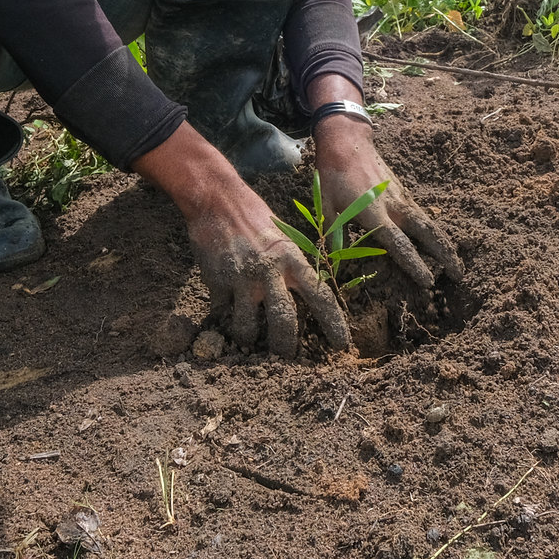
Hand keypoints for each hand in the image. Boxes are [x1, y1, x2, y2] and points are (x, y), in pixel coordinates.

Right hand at [135, 124, 349, 355]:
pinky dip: (223, 315)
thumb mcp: (283, 239)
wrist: (217, 200)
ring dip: (247, 338)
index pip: (321, 297)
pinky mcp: (218, 283)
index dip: (333, 324)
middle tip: (285, 357)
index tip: (342, 346)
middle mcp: (271, 273)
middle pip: (284, 322)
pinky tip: (223, 309)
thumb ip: (292, 267)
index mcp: (293, 260)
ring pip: (247, 327)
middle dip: (285, 347)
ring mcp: (243, 279)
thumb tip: (306, 294)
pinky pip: (222, 312)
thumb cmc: (254, 218)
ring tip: (247, 338)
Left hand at [309, 81, 459, 293]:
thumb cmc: (334, 176)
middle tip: (458, 275)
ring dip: (444, 244)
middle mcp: (395, 206)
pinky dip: (433, 231)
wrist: (347, 142)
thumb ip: (334, 237)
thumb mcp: (327, 207)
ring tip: (455, 263)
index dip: (414, 264)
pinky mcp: (404, 191)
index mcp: (375, 213)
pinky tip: (437, 242)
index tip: (428, 282)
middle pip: (427, 233)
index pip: (399, 244)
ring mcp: (402, 197)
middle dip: (445, 255)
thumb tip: (334, 265)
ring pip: (429, 224)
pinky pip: (422, 215)